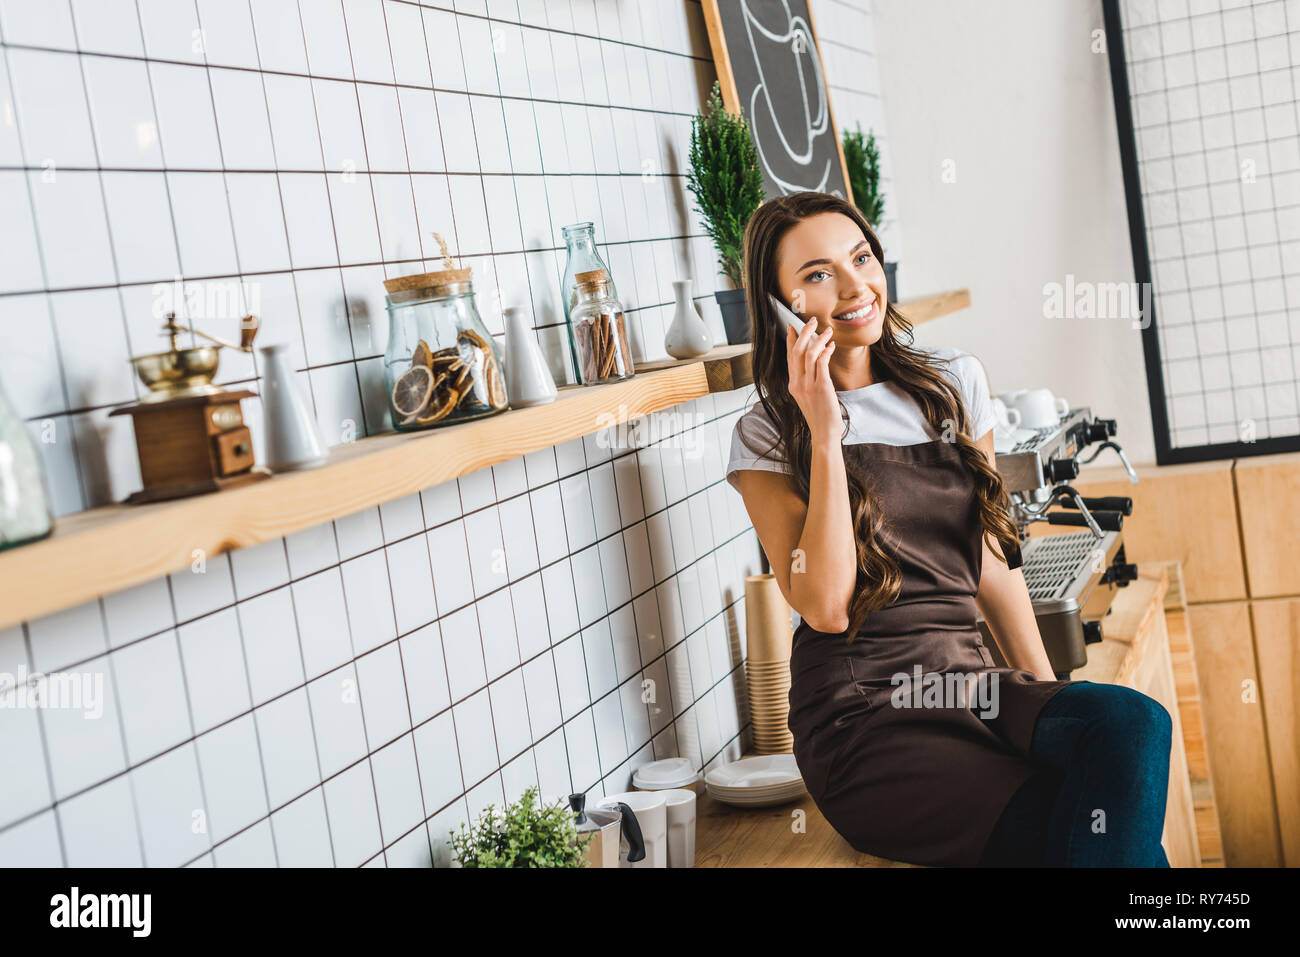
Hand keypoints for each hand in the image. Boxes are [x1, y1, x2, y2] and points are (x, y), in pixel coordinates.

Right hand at [785, 316, 839, 443]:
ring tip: (827, 330)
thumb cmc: (819, 416)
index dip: (791, 340)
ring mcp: (808, 385)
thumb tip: (815, 364)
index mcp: (793, 385)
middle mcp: (798, 383)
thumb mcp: (808, 397)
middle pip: (797, 351)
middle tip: (812, 320)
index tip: (793, 327)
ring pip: (809, 354)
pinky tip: (832, 345)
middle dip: (804, 333)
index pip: (789, 358)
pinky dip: (827, 351)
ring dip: (818, 339)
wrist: (824, 433)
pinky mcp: (821, 387)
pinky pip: (822, 363)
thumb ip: (807, 381)